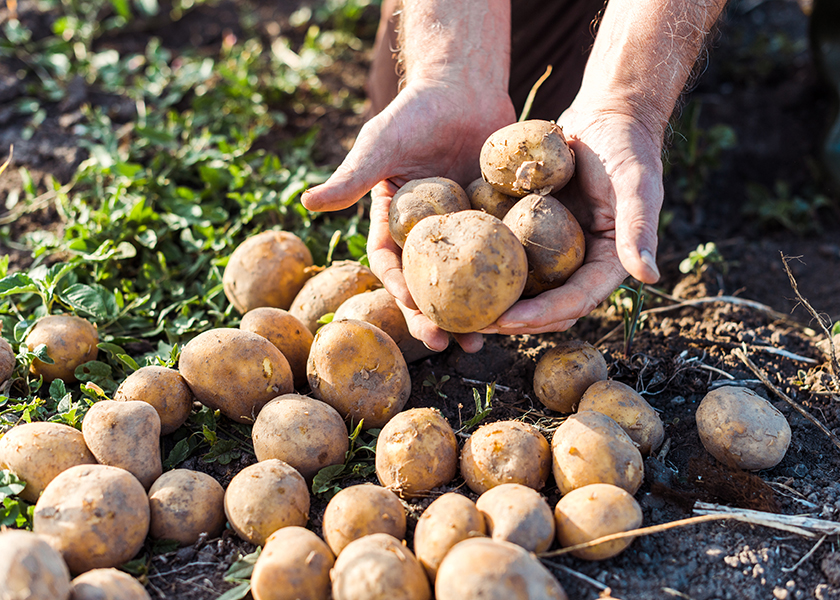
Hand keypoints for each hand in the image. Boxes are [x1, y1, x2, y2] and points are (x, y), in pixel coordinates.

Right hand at [302, 79, 514, 351]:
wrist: (463, 87)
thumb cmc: (414, 112)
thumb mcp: (381, 144)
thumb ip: (352, 176)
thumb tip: (307, 203)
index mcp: (395, 223)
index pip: (392, 265)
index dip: (398, 291)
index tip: (412, 309)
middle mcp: (427, 235)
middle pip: (428, 285)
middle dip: (433, 318)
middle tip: (445, 345)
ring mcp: (464, 232)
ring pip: (466, 281)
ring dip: (472, 312)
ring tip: (484, 340)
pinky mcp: (495, 222)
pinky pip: (500, 256)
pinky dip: (507, 280)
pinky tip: (520, 302)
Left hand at [480, 107, 663, 334]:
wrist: (606, 117)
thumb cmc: (626, 148)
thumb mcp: (636, 185)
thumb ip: (639, 229)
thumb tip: (649, 276)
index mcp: (608, 264)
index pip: (575, 301)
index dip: (543, 315)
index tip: (508, 320)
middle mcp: (579, 264)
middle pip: (545, 306)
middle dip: (512, 319)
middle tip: (474, 324)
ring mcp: (554, 250)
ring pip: (523, 287)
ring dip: (494, 300)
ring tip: (459, 307)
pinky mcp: (532, 232)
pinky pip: (508, 255)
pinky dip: (487, 265)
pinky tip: (454, 268)